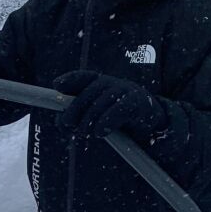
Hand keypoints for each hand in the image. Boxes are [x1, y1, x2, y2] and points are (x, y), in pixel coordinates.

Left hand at [53, 70, 167, 138]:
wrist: (153, 127)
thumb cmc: (122, 122)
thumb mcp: (98, 118)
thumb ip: (79, 118)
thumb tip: (60, 122)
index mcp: (103, 85)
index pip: (84, 78)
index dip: (70, 80)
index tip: (57, 85)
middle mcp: (114, 84)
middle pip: (90, 90)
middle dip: (75, 107)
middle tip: (67, 123)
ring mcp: (127, 91)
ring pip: (103, 100)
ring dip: (89, 118)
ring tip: (83, 133)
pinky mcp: (139, 102)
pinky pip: (119, 109)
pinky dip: (106, 121)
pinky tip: (99, 133)